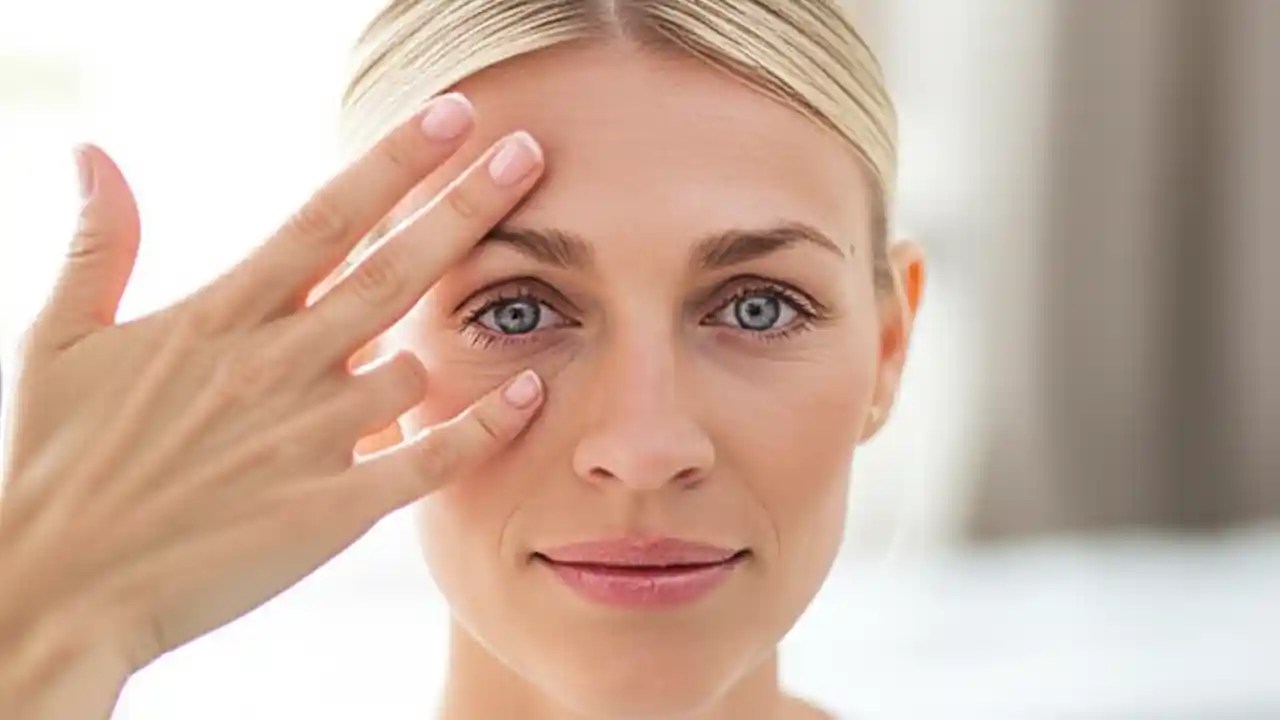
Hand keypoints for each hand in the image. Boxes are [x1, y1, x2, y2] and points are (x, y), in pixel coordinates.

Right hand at [0, 94, 545, 685]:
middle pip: (391, 269)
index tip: (453, 115)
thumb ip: (97, 246)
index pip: (324, 217)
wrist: (59, 589)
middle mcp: (274, 366)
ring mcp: (307, 438)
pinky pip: (427, 459)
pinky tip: (528, 390)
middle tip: (529, 151)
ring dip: (455, 334)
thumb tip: (92, 152)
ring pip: (413, 365)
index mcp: (219, 316)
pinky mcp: (328, 510)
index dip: (394, 160)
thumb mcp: (57, 341)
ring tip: (494, 310)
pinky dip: (482, 426)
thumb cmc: (56, 464)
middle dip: (466, 204)